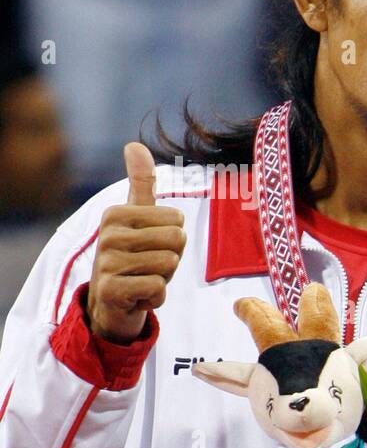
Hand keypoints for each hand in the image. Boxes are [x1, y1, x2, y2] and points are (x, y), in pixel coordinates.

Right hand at [87, 142, 185, 342]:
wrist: (110, 304)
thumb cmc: (133, 257)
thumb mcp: (138, 218)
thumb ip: (140, 183)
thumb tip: (134, 143)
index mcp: (117, 213)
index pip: (177, 220)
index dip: (173, 240)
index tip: (151, 247)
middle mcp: (109, 235)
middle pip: (177, 240)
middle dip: (172, 259)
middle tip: (149, 266)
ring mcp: (108, 263)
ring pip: (169, 264)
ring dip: (163, 278)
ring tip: (142, 279)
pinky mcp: (112, 290)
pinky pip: (158, 288)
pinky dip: (155, 298)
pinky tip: (138, 297)